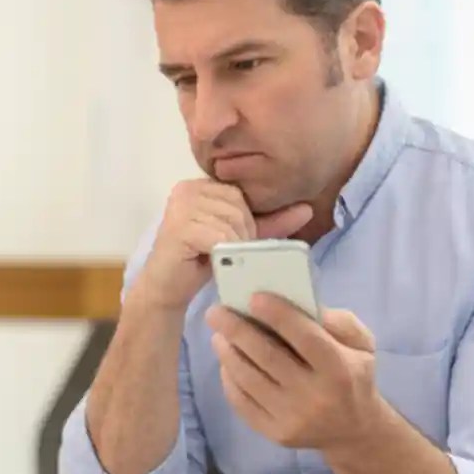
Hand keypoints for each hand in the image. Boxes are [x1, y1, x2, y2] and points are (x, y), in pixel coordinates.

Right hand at [131, 181, 311, 311]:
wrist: (167, 289)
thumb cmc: (200, 260)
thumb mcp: (239, 237)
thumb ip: (270, 222)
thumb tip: (307, 208)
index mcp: (199, 184)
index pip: (240, 194)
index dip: (248, 220)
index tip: (237, 241)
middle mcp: (186, 189)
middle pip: (238, 205)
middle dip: (243, 232)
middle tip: (229, 253)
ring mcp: (179, 206)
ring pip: (232, 221)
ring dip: (235, 245)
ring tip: (221, 258)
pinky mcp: (178, 228)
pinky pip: (220, 236)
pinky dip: (225, 252)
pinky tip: (214, 261)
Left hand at [206, 294, 384, 451]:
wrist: (353, 431)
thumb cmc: (354, 376)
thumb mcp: (362, 344)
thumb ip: (338, 321)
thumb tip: (299, 304)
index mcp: (339, 369)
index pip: (304, 337)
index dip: (278, 316)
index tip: (253, 297)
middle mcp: (315, 396)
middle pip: (268, 357)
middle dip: (237, 330)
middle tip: (216, 311)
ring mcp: (293, 418)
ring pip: (250, 380)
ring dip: (228, 354)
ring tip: (218, 335)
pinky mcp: (275, 434)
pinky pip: (243, 404)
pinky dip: (230, 381)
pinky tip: (226, 363)